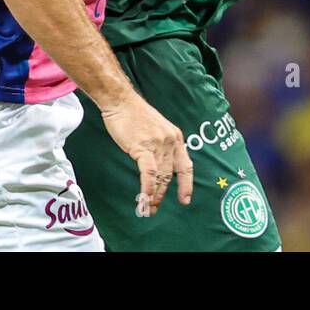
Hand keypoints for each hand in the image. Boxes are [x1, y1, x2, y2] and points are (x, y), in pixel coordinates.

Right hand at [100, 94, 192, 214]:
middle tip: (155, 208)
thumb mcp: (157, 129)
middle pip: (170, 175)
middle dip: (163, 194)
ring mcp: (158, 145)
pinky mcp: (143, 148)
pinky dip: (147, 189)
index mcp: (176, 137)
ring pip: (160, 177)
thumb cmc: (135, 115)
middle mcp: (171, 142)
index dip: (187, 184)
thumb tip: (159, 166)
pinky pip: (148, 174)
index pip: (186, 166)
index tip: (185, 199)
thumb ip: (161, 145)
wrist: (122, 102)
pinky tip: (144, 199)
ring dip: (154, 196)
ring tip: (148, 208)